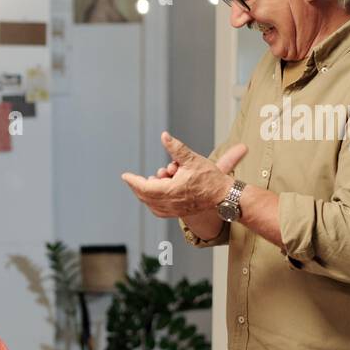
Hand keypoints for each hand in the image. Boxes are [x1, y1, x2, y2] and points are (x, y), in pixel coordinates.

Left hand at [121, 132, 247, 218]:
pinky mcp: (178, 213)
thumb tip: (164, 136)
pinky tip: (155, 194)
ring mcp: (174, 211)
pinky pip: (158, 210)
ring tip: (149, 182)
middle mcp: (170, 204)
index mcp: (171, 191)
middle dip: (137, 186)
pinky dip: (153, 202)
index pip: (144, 187)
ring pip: (151, 204)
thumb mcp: (192, 159)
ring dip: (145, 194)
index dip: (133, 181)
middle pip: (145, 197)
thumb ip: (176, 147)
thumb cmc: (210, 178)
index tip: (125, 176)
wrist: (224, 196)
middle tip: (132, 178)